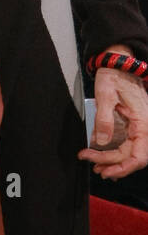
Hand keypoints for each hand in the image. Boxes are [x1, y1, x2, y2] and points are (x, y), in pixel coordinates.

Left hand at [80, 63, 147, 179]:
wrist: (117, 63)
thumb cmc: (114, 75)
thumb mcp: (105, 94)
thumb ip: (104, 119)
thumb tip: (101, 141)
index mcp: (142, 123)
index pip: (139, 156)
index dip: (123, 167)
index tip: (105, 170)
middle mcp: (143, 128)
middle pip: (131, 156)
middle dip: (112, 164)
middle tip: (92, 165)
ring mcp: (138, 127)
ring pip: (128, 152)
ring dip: (112, 160)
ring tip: (94, 163)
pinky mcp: (131, 125)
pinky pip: (125, 144)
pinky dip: (114, 151)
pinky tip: (102, 154)